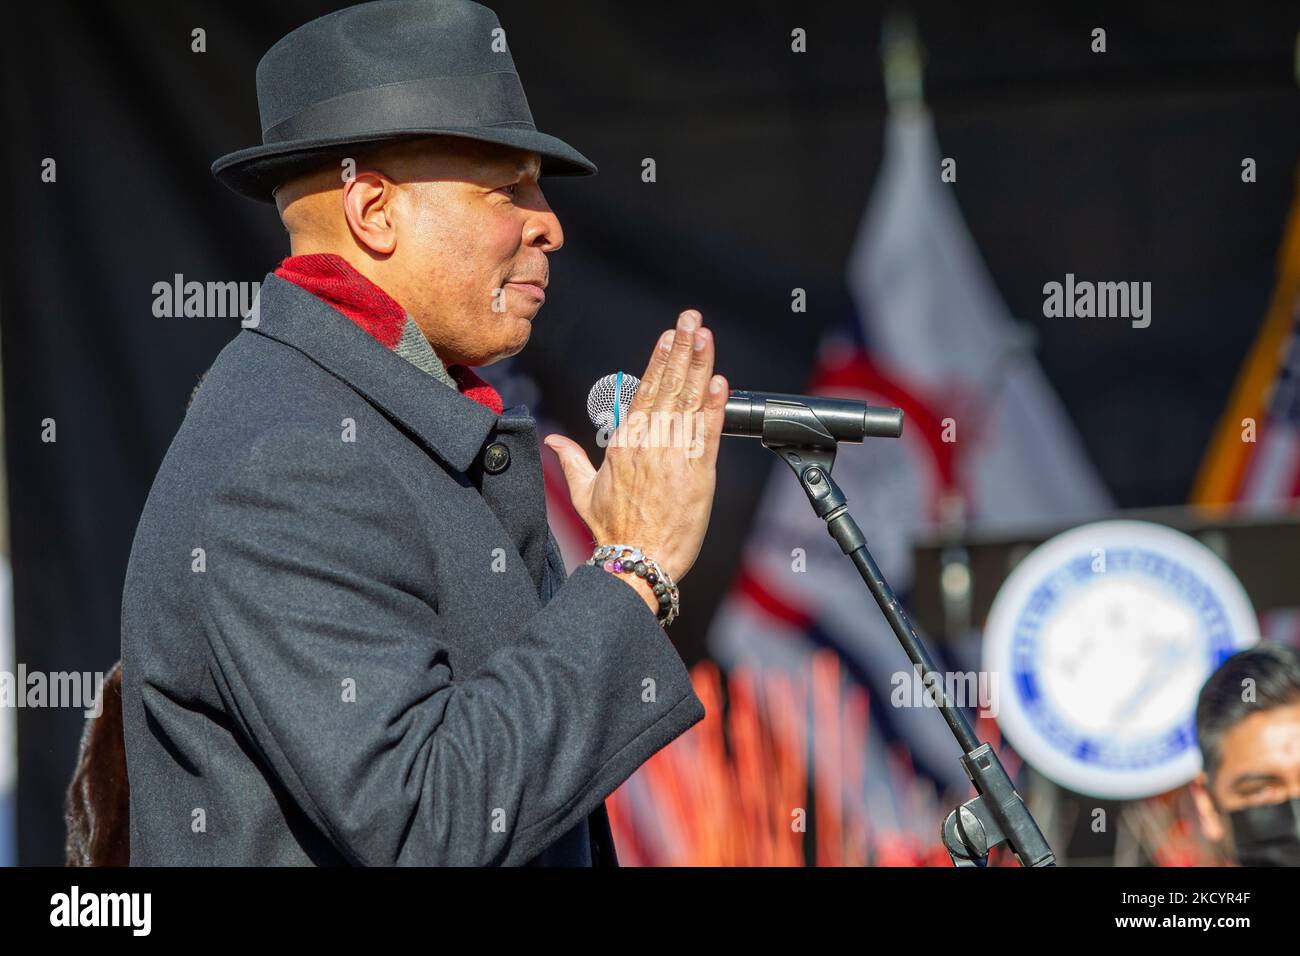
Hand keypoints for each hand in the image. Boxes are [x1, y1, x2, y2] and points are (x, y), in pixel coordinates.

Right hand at [544, 309, 726, 586]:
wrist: (638, 562)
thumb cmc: (613, 531)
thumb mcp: (583, 492)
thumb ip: (571, 458)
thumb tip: (553, 439)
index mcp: (623, 443)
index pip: (643, 392)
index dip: (658, 361)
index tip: (669, 336)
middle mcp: (649, 444)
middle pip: (668, 387)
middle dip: (681, 349)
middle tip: (692, 319)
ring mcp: (674, 457)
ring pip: (689, 403)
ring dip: (699, 366)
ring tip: (706, 337)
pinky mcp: (698, 475)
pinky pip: (707, 434)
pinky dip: (714, 406)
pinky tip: (719, 382)